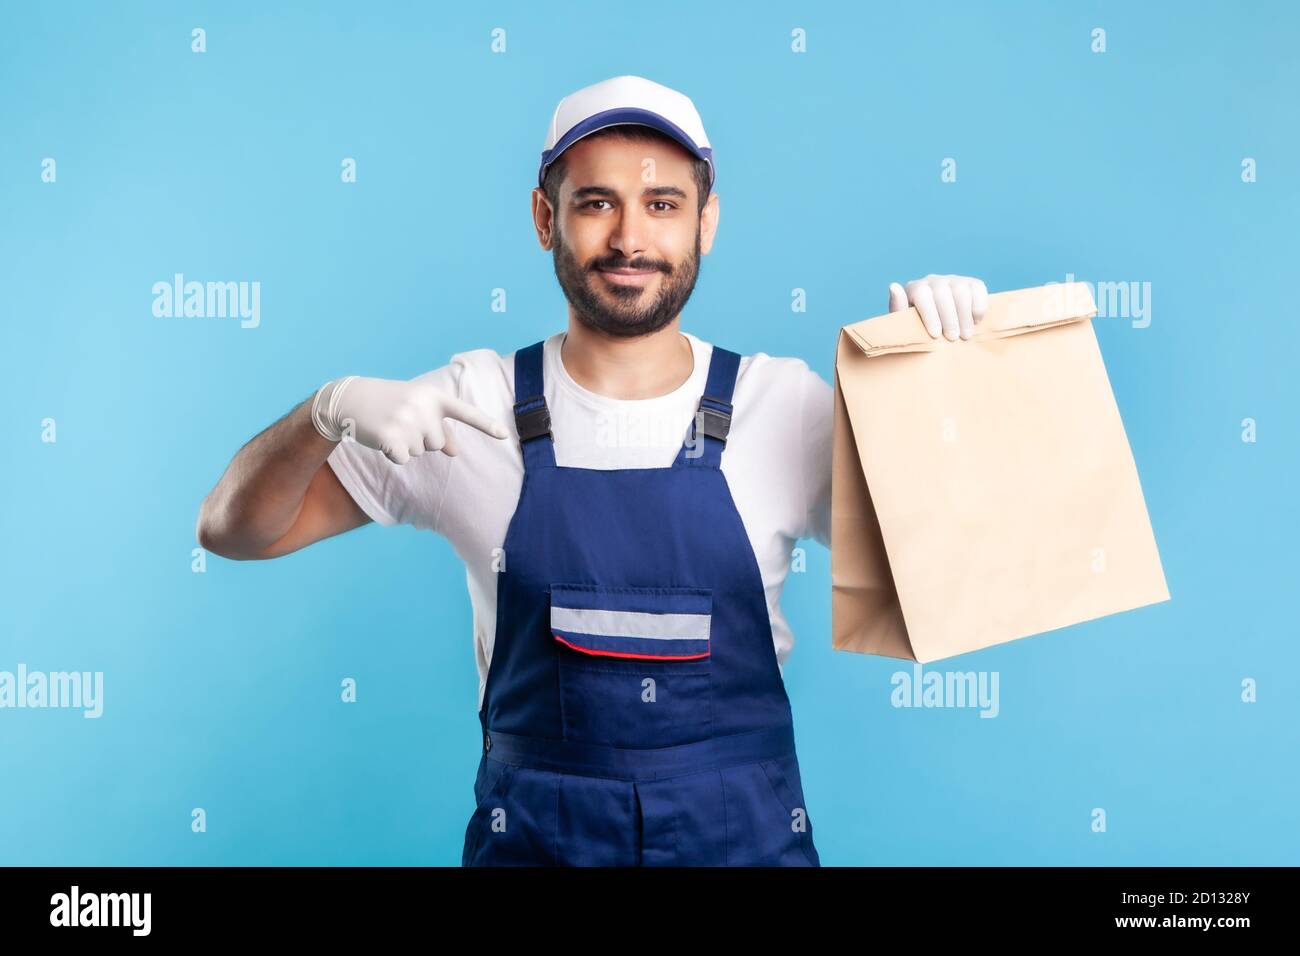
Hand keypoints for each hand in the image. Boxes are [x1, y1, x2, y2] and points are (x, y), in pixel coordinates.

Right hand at [312, 375, 509, 463]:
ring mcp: (407, 421)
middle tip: (401, 422)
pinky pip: (404, 459)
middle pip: (437, 444)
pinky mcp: (391, 437)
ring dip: (406, 446)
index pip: (465, 412)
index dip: (486, 425)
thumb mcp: (415, 409)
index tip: (505, 436)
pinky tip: (381, 438)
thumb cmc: (388, 404)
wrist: (349, 398)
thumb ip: (438, 427)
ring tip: (389, 427)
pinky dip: (393, 454)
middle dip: (421, 439)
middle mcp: (423, 407)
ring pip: (421, 452)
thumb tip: (455, 451)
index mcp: (433, 396)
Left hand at [888, 274, 988, 340]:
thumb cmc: (918, 329)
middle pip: (943, 294)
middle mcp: (934, 280)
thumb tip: (893, 286)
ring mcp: (954, 280)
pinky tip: (977, 322)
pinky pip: (978, 288)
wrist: (937, 331)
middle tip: (952, 339)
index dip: (929, 314)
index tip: (934, 335)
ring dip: (964, 315)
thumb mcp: (905, 323)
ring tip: (966, 335)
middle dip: (949, 318)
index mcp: (915, 289)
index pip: (922, 295)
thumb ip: (898, 308)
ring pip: (961, 291)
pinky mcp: (972, 284)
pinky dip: (978, 305)